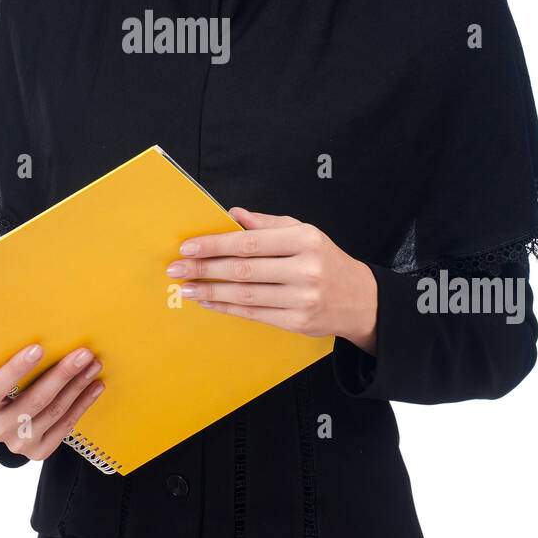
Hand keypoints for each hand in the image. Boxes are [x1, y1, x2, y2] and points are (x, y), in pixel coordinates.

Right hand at [0, 343, 105, 459]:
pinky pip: (65, 428)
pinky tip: (95, 386)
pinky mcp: (38, 450)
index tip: (38, 348)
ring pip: (53, 413)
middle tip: (83, 353)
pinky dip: (82, 405)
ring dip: (78, 387)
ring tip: (94, 364)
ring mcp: (17, 444)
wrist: (1, 410)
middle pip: (33, 402)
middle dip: (61, 375)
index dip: (15, 370)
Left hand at [166, 208, 377, 353]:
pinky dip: (226, 308)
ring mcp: (302, 299)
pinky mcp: (297, 323)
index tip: (188, 247)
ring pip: (245, 295)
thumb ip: (267, 223)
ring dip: (210, 292)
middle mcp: (305, 270)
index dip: (215, 244)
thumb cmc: (326, 260)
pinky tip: (208, 302)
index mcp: (305, 240)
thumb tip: (232, 213)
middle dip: (204, 269)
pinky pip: (253, 314)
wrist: (362, 300)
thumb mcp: (305, 232)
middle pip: (243, 269)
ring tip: (186, 288)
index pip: (250, 241)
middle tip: (176, 269)